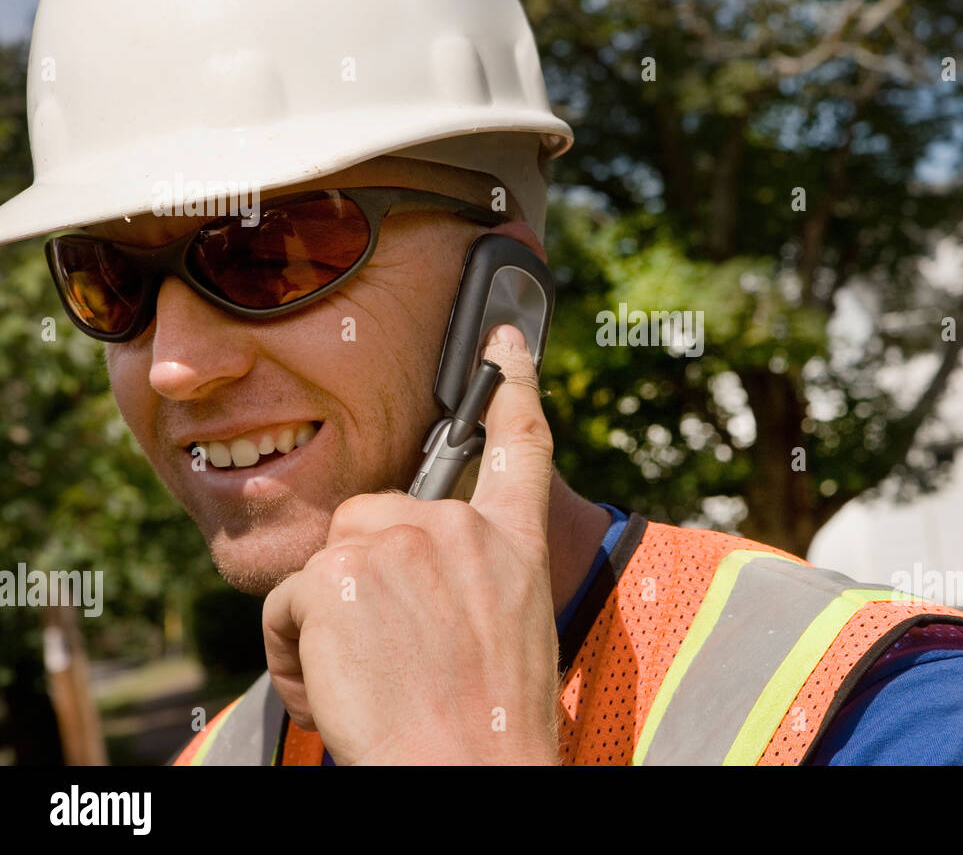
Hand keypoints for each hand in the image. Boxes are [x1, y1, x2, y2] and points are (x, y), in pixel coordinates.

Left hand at [262, 324, 559, 764]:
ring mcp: (401, 543)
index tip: (505, 343)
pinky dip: (297, 658)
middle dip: (362, 581)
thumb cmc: (487, 725)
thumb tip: (409, 568)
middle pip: (375, 518)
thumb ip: (471, 574)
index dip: (515, 386)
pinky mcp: (341, 573)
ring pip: (329, 564)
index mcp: (512, 544)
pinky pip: (289, 606)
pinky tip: (341, 693)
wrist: (470, 772)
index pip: (520, 446)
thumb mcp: (508, 628)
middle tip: (390, 655)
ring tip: (371, 683)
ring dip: (329, 626)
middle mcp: (460, 529)